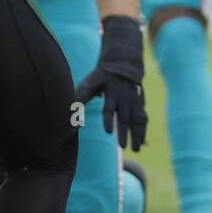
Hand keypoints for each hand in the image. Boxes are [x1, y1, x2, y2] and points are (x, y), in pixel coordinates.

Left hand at [74, 15, 146, 149]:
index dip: (109, 120)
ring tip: (136, 149)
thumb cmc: (101, 76)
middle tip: (123, 147)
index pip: (109, 109)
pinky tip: (142, 142)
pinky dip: (142, 130)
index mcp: (111, 93)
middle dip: (124, 133)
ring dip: (136, 134)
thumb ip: (81, 96)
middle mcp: (124, 98)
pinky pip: (142, 119)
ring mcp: (134, 102)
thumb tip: (69, 110)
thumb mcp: (90, 83)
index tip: (109, 132)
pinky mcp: (139, 104)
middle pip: (124, 118)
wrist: (123, 64)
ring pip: (136, 120)